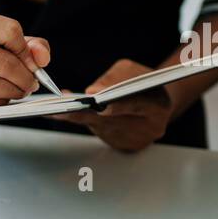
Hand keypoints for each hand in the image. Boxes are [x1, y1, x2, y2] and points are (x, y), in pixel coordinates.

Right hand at [0, 11, 50, 107]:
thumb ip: (30, 44)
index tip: (33, 63)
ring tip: (16, 89)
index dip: (28, 51)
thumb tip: (42, 59)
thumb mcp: (2, 39)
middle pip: (7, 64)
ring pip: (0, 87)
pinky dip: (1, 102)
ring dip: (15, 92)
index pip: (11, 32)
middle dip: (26, 79)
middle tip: (31, 84)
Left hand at [50, 59, 172, 151]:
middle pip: (113, 121)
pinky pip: (102, 133)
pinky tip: (71, 113)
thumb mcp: (131, 71)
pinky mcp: (125, 147)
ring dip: (81, 116)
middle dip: (86, 113)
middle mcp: (150, 128)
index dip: (119, 105)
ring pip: (102, 128)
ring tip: (58, 107)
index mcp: (159, 107)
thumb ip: (113, 78)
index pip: (138, 106)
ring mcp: (137, 141)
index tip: (102, 104)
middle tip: (63, 108)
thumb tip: (92, 91)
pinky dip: (87, 122)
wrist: (157, 103)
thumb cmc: (143, 83)